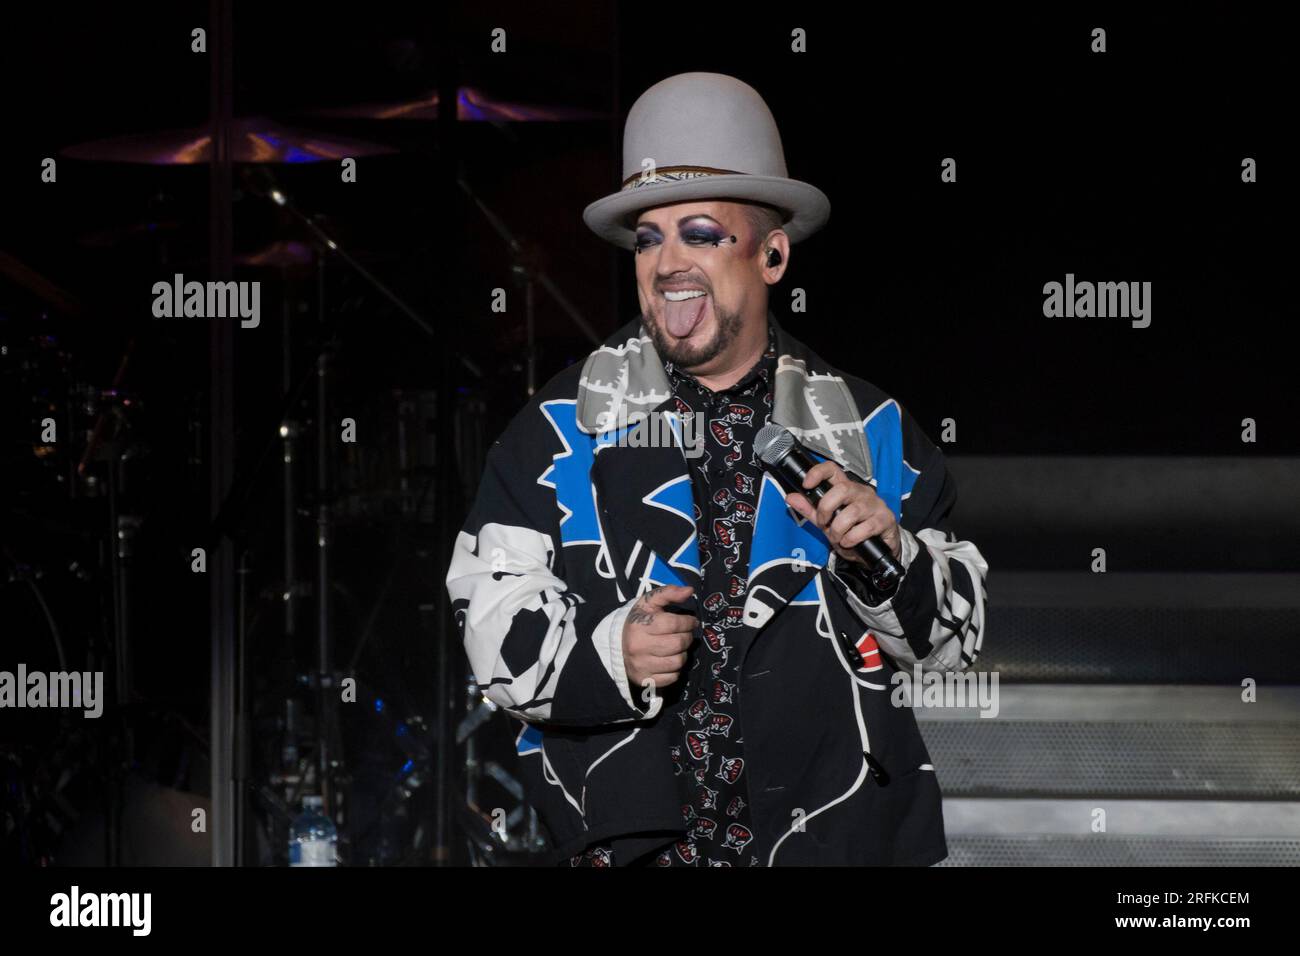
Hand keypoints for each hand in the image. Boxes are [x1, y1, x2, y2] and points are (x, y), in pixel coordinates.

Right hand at [623, 584, 696, 694]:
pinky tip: (669, 660)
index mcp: (640, 625)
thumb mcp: (649, 603)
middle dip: (687, 637)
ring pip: (677, 662)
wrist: (618, 645)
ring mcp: (641, 665)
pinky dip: (675, 669)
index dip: (688, 622)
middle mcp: (639, 646)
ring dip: (683, 654)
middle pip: (678, 644)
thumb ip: (668, 593)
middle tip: (685, 634)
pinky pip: (672, 677)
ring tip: (678, 647)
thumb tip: (689, 590)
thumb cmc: (639, 621)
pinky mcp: (645, 679)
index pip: (674, 624)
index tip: (691, 622)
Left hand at [784, 461, 900, 566]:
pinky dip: (852, 538)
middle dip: (826, 508)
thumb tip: (790, 497)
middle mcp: (862, 492)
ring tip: (838, 538)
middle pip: (842, 489)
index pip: (833, 470)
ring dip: (838, 529)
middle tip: (823, 523)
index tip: (806, 484)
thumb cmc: (853, 532)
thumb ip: (810, 510)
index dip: (818, 472)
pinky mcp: (885, 519)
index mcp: (846, 489)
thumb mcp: (828, 522)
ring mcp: (875, 505)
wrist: (878, 550)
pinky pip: (866, 527)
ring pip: (852, 511)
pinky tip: (849, 543)